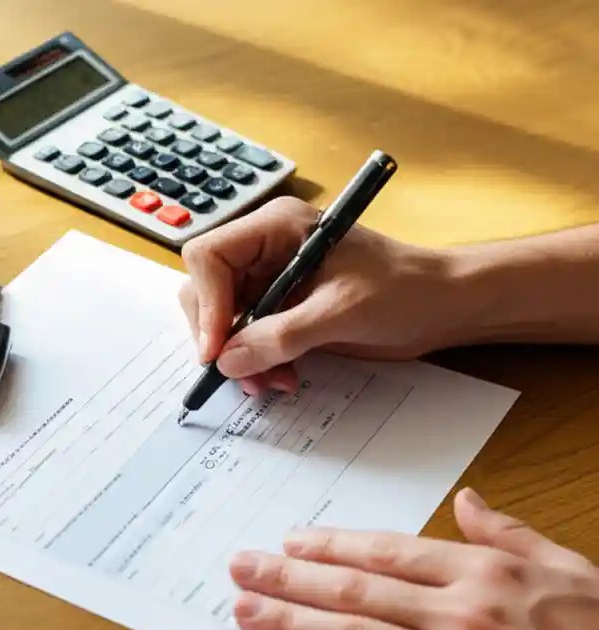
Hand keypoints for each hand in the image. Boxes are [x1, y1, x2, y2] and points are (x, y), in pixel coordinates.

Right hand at [178, 197, 459, 395]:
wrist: (443, 306)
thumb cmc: (404, 290)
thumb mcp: (341, 313)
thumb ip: (280, 336)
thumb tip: (227, 361)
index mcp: (275, 227)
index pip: (209, 257)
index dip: (206, 304)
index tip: (217, 350)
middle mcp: (264, 248)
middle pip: (207, 290)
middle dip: (221, 336)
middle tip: (241, 375)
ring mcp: (270, 278)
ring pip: (223, 319)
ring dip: (239, 356)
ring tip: (270, 382)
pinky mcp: (282, 307)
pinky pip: (247, 336)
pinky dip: (256, 361)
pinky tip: (282, 376)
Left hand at [229, 488, 598, 629]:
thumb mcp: (568, 569)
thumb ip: (510, 534)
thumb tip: (468, 499)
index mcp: (484, 574)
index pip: (387, 552)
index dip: (331, 545)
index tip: (290, 540)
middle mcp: (459, 615)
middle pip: (355, 589)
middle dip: (290, 577)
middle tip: (242, 566)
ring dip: (292, 622)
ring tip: (246, 609)